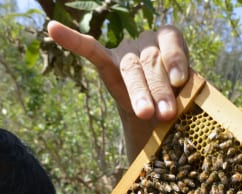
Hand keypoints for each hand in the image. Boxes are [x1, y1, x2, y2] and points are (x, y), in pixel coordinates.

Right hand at [47, 20, 190, 158]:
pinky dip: (72, 40)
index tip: (181, 81)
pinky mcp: (107, 62)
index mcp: (169, 39)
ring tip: (146, 113)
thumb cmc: (176, 100)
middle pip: (151, 61)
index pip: (171, 43)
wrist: (155, 116)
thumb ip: (187, 90)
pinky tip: (53, 28)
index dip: (176, 60)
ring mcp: (125, 51)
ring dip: (140, 92)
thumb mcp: (187, 93)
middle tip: (167, 113)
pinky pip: (90, 49)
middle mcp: (146, 40)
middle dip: (160, 88)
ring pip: (131, 69)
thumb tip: (187, 98)